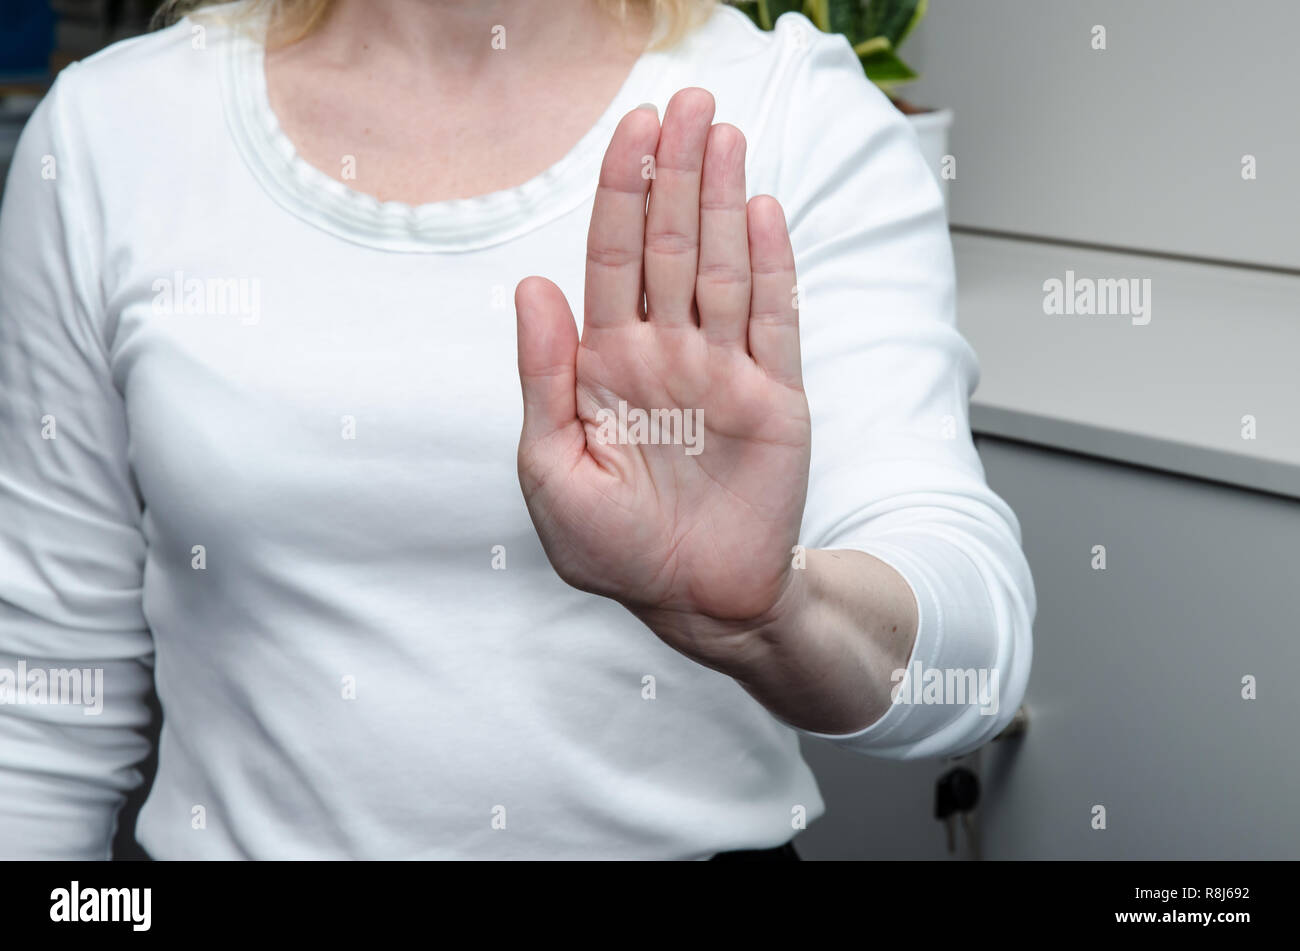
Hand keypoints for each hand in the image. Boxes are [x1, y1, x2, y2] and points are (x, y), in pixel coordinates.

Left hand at [514, 88, 811, 668]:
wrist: (696, 601)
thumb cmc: (614, 546)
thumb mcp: (551, 469)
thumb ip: (542, 378)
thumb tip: (531, 286)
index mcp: (606, 365)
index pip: (612, 259)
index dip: (621, 194)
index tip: (632, 129)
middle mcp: (666, 353)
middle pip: (670, 246)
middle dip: (676, 174)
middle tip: (689, 102)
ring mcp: (724, 370)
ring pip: (722, 267)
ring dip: (722, 200)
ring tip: (724, 133)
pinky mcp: (776, 398)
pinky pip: (774, 320)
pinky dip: (770, 267)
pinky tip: (761, 212)